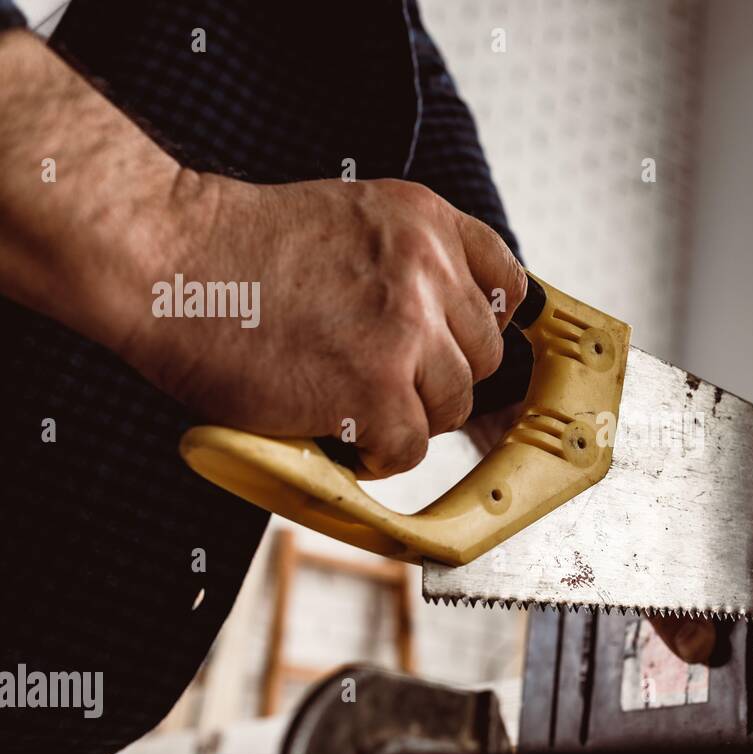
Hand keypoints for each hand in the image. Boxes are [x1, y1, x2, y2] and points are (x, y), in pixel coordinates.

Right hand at [121, 175, 526, 478]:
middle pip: (481, 356)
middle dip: (437, 377)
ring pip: (451, 405)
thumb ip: (407, 262)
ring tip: (351, 407)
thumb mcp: (348, 220)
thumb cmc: (236, 249)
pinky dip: (378, 454)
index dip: (480, 327)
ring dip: (407, 418)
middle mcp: (427, 269)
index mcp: (424, 219)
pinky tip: (340, 434)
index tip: (457, 349)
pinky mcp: (376, 390)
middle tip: (382, 384)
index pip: (505, 284)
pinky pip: (410, 446)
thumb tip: (450, 326)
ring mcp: (407, 330)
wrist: (166, 259)